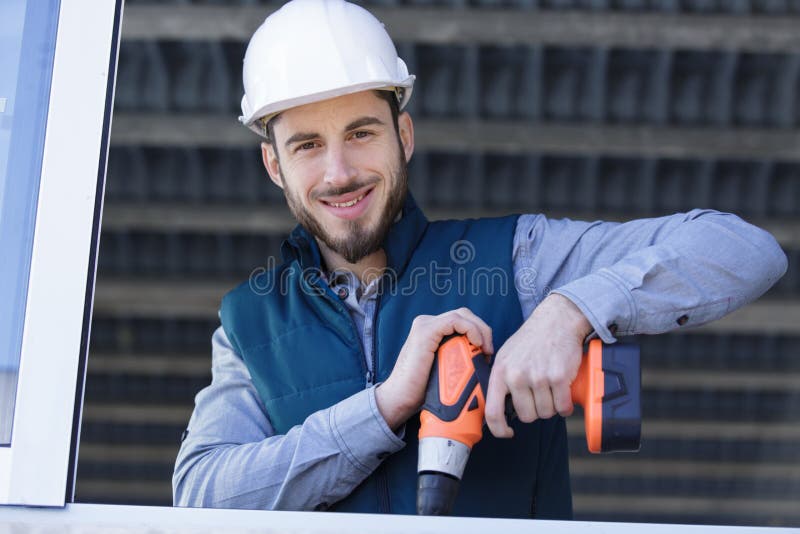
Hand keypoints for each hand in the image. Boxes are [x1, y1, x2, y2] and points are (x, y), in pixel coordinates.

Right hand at [375, 308, 493, 429]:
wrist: (400, 399)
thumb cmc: (421, 390)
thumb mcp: (444, 370)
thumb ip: (458, 359)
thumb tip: (482, 361)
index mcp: (432, 331)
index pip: (463, 321)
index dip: (481, 333)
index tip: (487, 355)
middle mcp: (428, 324)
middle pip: (465, 315)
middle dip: (483, 330)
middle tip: (489, 352)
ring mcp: (425, 325)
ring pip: (462, 315)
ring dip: (480, 330)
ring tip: (485, 350)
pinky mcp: (425, 331)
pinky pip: (455, 321)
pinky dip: (470, 329)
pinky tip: (477, 344)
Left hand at [485, 293, 591, 437]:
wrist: (556, 321)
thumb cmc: (531, 340)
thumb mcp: (506, 356)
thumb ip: (501, 380)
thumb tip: (498, 407)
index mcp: (500, 372)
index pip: (493, 412)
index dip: (499, 429)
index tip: (507, 432)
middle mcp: (517, 376)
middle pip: (526, 416)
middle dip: (535, 410)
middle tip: (540, 394)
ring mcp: (538, 377)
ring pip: (546, 413)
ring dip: (551, 406)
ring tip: (551, 389)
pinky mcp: (558, 378)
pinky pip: (562, 407)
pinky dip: (565, 406)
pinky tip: (563, 393)